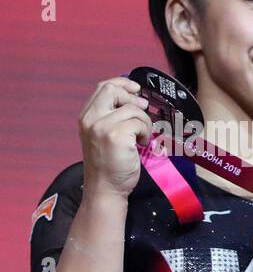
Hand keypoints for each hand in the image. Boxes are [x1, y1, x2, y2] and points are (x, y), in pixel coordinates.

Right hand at [79, 77, 151, 200]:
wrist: (105, 188)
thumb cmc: (109, 164)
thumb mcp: (104, 135)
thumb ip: (113, 116)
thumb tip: (137, 99)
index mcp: (86, 116)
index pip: (103, 87)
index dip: (122, 84)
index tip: (136, 89)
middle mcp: (91, 118)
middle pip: (113, 90)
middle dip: (133, 98)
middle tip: (143, 111)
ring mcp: (102, 126)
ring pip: (132, 108)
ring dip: (144, 122)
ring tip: (141, 137)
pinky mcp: (116, 135)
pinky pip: (139, 122)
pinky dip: (145, 132)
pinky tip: (141, 143)